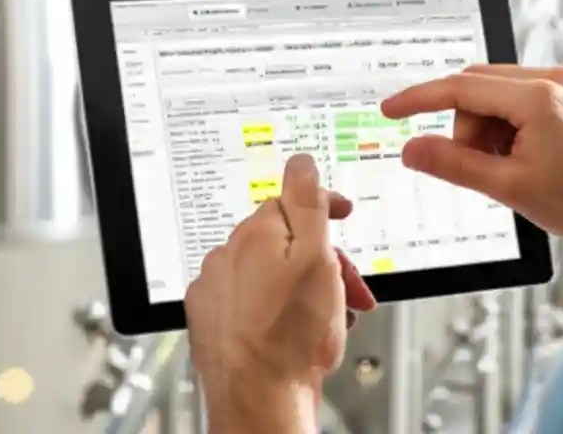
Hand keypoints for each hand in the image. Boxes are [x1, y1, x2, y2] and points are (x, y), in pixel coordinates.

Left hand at [185, 154, 377, 432]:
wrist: (260, 400)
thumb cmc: (290, 338)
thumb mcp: (317, 258)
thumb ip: (308, 203)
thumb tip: (300, 162)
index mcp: (253, 234)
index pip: (292, 201)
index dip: (326, 208)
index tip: (344, 213)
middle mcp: (226, 256)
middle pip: (286, 242)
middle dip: (324, 261)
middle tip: (350, 289)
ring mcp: (215, 291)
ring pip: (271, 274)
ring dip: (306, 289)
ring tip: (331, 319)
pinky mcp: (213, 322)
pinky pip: (252, 302)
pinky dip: (278, 310)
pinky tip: (300, 332)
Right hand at [382, 65, 562, 250]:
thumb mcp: (510, 187)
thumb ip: (454, 165)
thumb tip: (413, 150)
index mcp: (538, 97)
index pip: (460, 87)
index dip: (419, 99)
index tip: (392, 110)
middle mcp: (554, 79)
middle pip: (478, 87)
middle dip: (465, 126)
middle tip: (478, 166)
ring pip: (499, 92)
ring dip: (489, 128)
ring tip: (512, 168)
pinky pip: (524, 97)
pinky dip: (511, 125)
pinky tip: (526, 157)